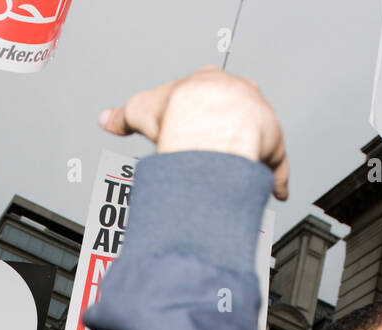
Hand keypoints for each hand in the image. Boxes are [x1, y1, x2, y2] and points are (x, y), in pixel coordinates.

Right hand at [99, 66, 288, 199]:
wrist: (209, 127)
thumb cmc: (180, 115)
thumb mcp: (141, 109)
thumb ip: (122, 116)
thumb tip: (107, 119)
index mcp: (211, 83)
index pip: (209, 90)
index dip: (200, 108)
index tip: (194, 125)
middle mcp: (240, 97)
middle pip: (239, 114)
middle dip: (230, 132)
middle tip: (216, 155)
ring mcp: (259, 122)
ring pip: (260, 139)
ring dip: (252, 156)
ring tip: (238, 176)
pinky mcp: (272, 147)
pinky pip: (274, 166)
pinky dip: (272, 181)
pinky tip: (269, 192)